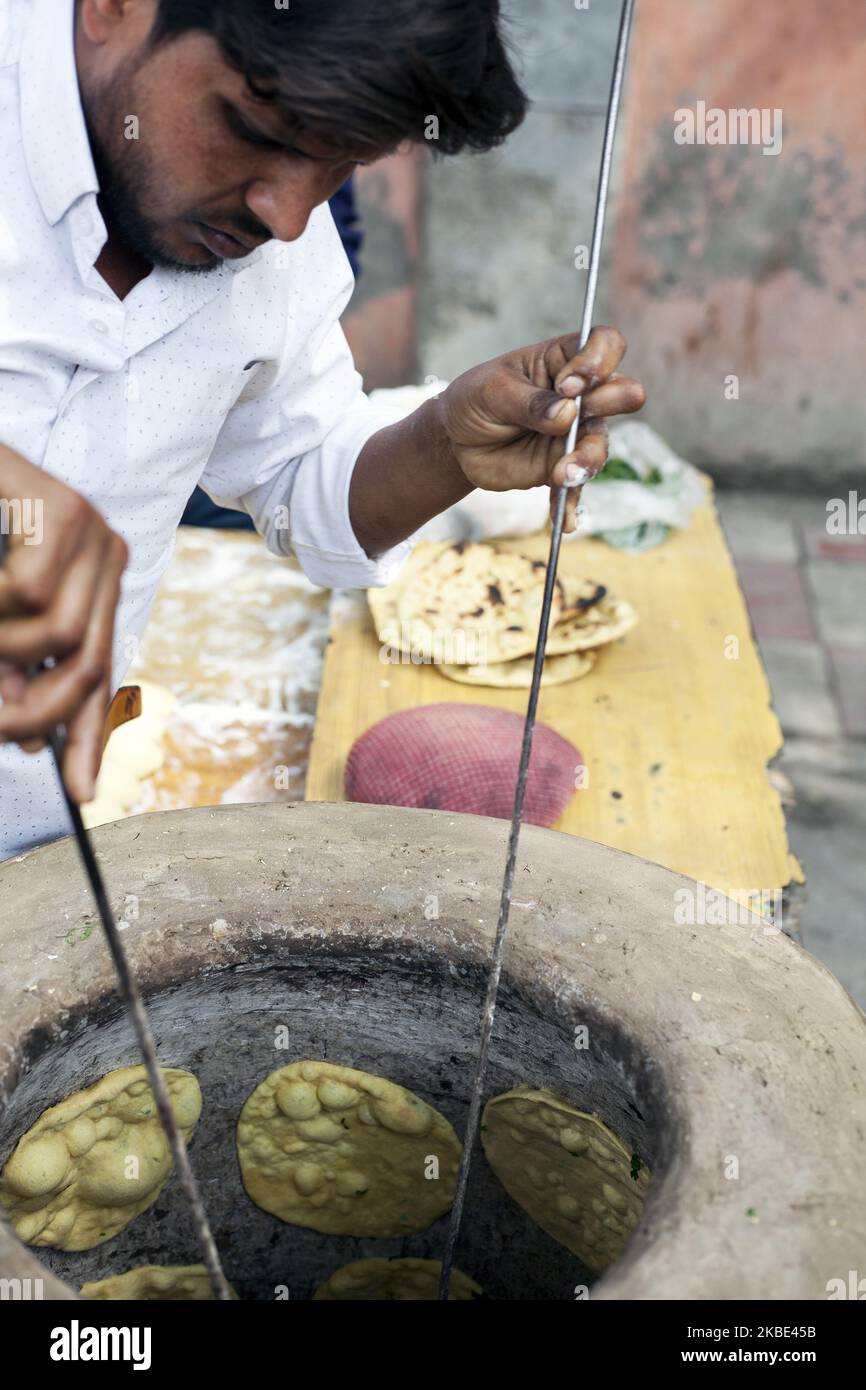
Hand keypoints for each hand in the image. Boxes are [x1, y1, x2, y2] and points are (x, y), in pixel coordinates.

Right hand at [0, 445, 127, 801]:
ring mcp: (90, 529)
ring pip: (58, 634)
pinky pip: (29, 593)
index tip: (82, 791)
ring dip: (1, 652)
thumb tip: (32, 738)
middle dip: (37, 709)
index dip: (91, 733)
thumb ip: (13, 668)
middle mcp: (106, 555)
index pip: (102, 670)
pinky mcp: (63, 510)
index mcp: (95, 582)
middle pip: (90, 663)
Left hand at [438, 326, 645, 532]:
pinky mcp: (563, 467)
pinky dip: (570, 504)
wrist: (458, 441)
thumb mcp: (491, 391)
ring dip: (587, 460)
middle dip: (609, 403)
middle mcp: (582, 395)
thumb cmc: (476, 400)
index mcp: (565, 360)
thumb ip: (529, 402)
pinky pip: (576, 487)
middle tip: (572, 418)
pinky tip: (562, 521)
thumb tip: (567, 415)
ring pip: (601, 446)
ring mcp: (576, 434)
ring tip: (562, 475)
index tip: (568, 384)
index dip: (598, 361)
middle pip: (623, 393)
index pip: (606, 344)